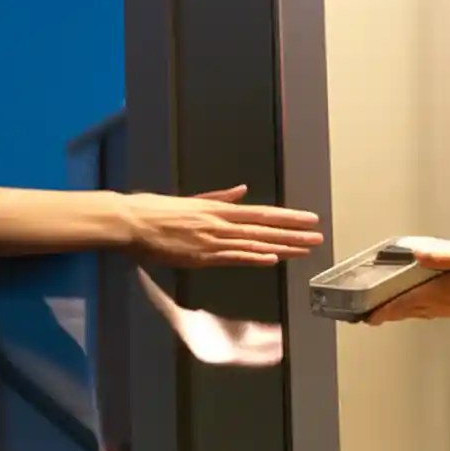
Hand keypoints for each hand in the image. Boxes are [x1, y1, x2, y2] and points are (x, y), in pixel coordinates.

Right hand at [126, 184, 322, 265]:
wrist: (131, 221)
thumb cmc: (154, 210)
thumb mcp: (191, 200)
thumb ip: (219, 198)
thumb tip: (242, 191)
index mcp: (218, 209)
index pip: (262, 214)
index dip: (288, 218)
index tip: (310, 220)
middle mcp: (220, 223)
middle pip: (264, 229)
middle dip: (294, 234)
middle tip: (318, 238)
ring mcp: (211, 240)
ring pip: (254, 243)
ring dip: (282, 247)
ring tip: (306, 250)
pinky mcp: (200, 256)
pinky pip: (232, 258)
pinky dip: (253, 258)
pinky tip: (273, 259)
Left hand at [366, 237, 449, 323]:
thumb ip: (444, 254)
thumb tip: (418, 254)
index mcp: (434, 292)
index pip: (400, 304)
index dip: (381, 311)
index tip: (365, 314)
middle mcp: (433, 304)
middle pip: (400, 311)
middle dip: (380, 313)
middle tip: (361, 312)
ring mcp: (439, 309)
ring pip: (408, 313)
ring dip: (391, 312)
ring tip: (374, 309)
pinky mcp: (446, 310)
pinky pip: (419, 312)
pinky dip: (405, 310)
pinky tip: (403, 305)